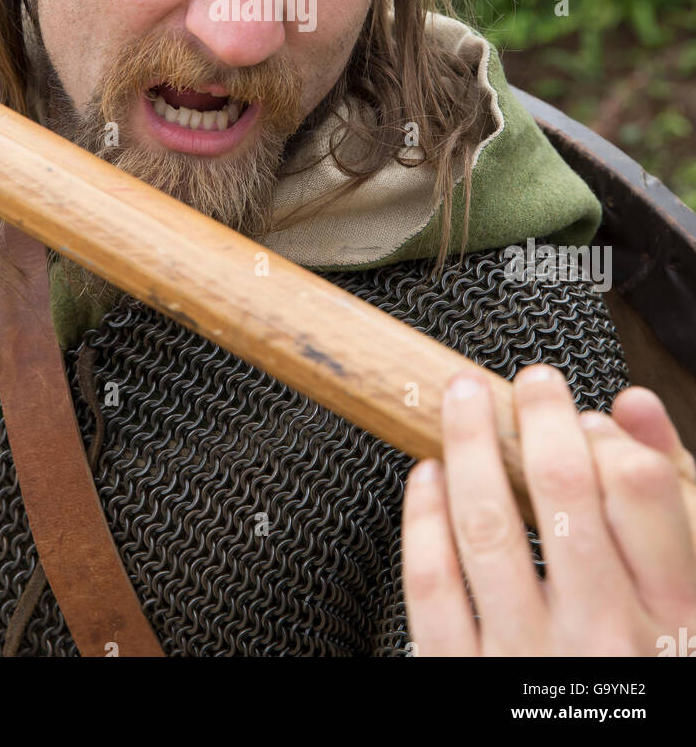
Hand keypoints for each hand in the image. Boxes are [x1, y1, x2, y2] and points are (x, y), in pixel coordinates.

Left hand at [401, 365, 695, 655]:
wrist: (600, 738)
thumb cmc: (647, 663)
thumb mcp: (691, 586)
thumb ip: (671, 495)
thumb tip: (632, 405)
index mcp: (676, 614)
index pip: (638, 485)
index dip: (608, 434)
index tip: (586, 416)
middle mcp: (606, 635)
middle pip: (561, 490)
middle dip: (538, 416)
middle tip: (530, 380)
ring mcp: (531, 662)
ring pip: (487, 524)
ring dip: (467, 444)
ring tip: (463, 399)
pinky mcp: (466, 680)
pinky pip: (432, 586)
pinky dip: (422, 518)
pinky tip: (427, 476)